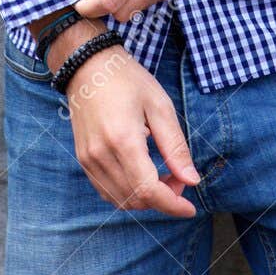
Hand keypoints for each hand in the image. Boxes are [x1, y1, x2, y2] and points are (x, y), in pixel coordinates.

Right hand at [61, 43, 201, 216]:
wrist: (88, 67)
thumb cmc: (127, 80)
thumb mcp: (160, 105)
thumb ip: (175, 146)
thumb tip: (192, 180)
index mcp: (123, 140)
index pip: (149, 190)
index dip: (172, 205)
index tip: (190, 208)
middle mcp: (101, 155)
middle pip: (136, 199)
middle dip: (163, 198)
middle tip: (179, 177)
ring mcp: (88, 160)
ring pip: (121, 200)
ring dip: (146, 198)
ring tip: (162, 174)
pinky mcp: (84, 160)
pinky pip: (107, 192)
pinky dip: (128, 193)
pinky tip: (142, 174)